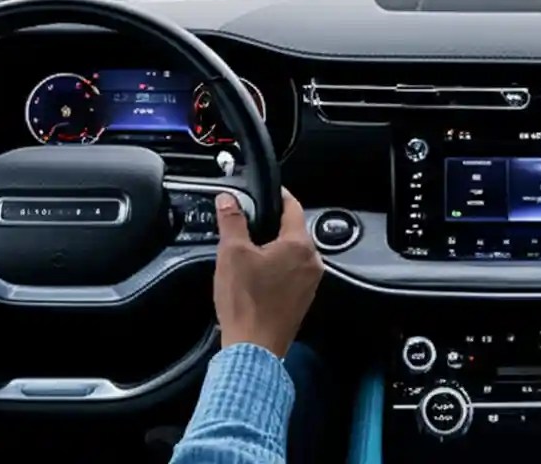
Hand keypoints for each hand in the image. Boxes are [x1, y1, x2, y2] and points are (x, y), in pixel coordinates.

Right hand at [213, 190, 322, 356]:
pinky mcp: (302, 300)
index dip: (278, 196)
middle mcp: (312, 262)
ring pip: (292, 254)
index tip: (266, 191)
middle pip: (293, 231)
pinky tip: (257, 276)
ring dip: (274, 249)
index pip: (293, 207)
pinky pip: (291, 274)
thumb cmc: (246, 302)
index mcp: (300, 245)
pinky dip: (276, 269)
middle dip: (272, 225)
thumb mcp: (232, 254)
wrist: (254, 349)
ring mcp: (310, 283)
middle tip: (249, 222)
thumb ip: (232, 221)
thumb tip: (228, 199)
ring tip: (249, 250)